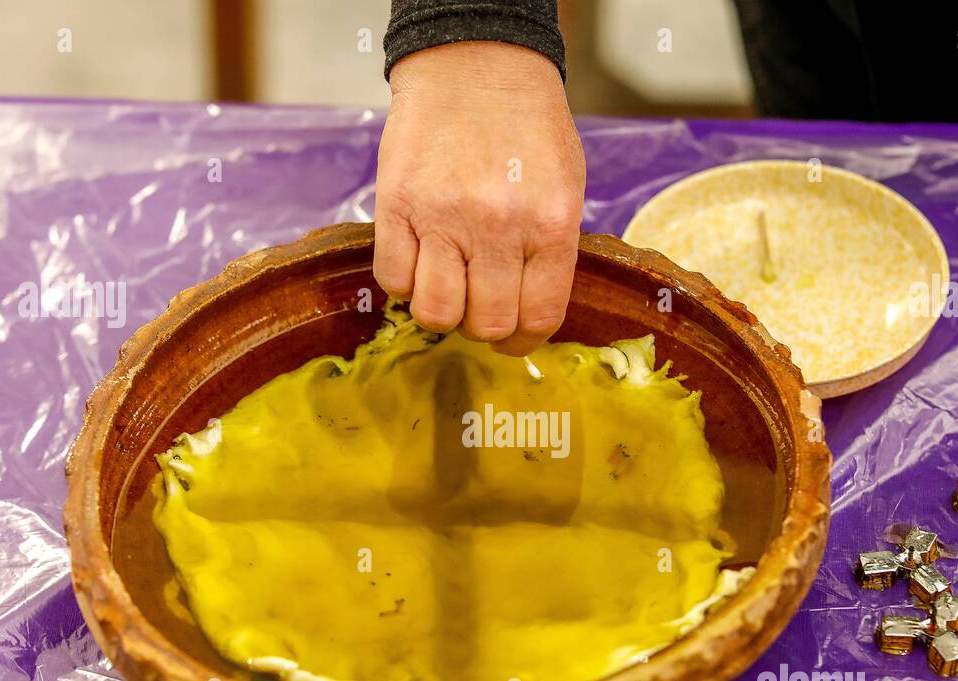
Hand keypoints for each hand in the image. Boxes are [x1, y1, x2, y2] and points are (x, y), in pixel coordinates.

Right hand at [374, 41, 585, 355]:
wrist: (474, 63)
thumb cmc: (526, 128)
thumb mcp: (565, 187)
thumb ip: (551, 251)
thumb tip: (529, 312)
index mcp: (551, 225)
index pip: (538, 317)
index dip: (523, 339)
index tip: (513, 336)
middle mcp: (498, 227)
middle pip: (485, 323)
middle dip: (482, 327)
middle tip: (478, 307)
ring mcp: (443, 216)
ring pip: (435, 311)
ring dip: (441, 312)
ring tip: (446, 287)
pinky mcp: (396, 204)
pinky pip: (392, 279)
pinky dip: (404, 283)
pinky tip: (417, 260)